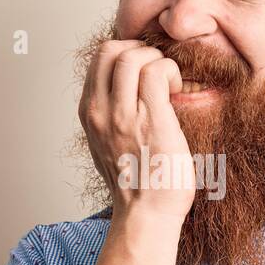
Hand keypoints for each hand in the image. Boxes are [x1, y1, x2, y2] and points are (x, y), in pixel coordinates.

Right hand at [78, 38, 193, 225]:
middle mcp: (100, 111)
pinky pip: (157, 71)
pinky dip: (170, 71)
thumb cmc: (136, 184)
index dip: (124, 52)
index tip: (143, 67)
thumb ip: (108, 116)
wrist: (146, 214)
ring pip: (132, 56)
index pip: (98, 59)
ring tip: (167, 83)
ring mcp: (123, 115)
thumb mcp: (107, 144)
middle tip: (156, 69)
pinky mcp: (150, 120)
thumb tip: (124, 93)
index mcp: (89, 114)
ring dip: (157, 60)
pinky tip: (176, 92)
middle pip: (110, 49)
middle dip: (139, 49)